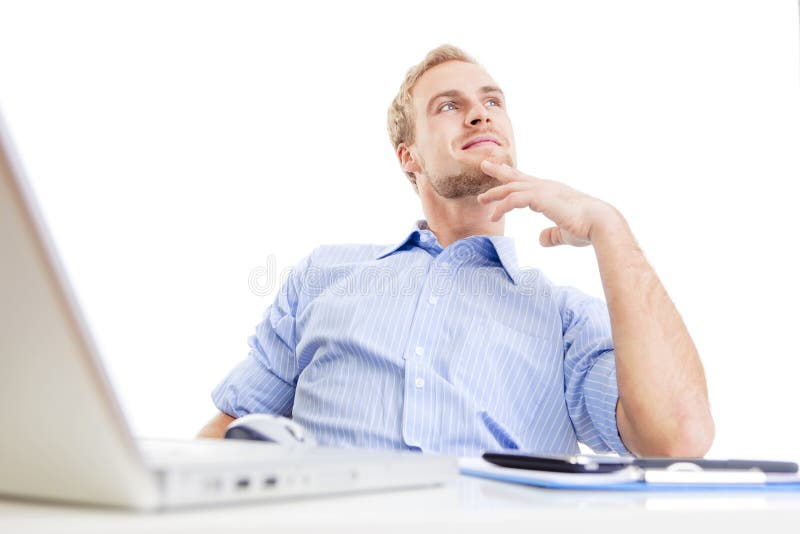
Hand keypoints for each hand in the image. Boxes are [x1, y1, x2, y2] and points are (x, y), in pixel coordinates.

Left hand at [477, 160, 622, 246]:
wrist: (600, 223)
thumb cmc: (587, 228)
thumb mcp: (565, 232)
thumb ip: (552, 234)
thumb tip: (540, 238)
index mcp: (552, 192)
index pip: (528, 181)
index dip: (513, 176)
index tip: (500, 171)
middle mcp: (547, 187)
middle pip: (517, 176)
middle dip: (500, 171)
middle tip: (484, 165)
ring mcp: (544, 190)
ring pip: (512, 187)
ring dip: (495, 193)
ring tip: (481, 200)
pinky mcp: (540, 197)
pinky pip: (513, 199)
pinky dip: (501, 206)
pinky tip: (493, 216)